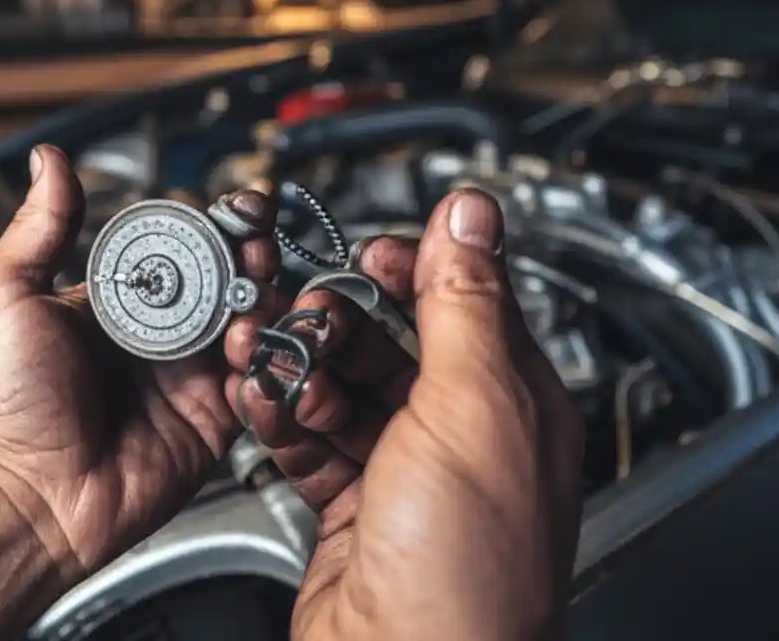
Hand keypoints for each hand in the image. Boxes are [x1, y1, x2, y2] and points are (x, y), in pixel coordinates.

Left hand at [0, 145, 280, 583]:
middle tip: (258, 251)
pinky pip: (259, 383)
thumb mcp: (6, 295)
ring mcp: (190, 377)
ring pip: (253, 325)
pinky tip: (252, 350)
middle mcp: (161, 334)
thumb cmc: (5, 403)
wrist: (26, 494)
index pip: (183, 246)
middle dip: (253, 257)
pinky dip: (268, 361)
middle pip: (229, 280)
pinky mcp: (213, 421)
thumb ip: (40, 228)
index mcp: (120, 300)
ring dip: (264, 305)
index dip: (216, 225)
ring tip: (252, 305)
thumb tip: (47, 160)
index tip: (239, 208)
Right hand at [228, 190, 584, 639]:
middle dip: (340, 326)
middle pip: (394, 347)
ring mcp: (406, 476)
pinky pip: (311, 444)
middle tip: (303, 318)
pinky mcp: (352, 511)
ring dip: (301, 372)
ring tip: (270, 364)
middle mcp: (464, 437)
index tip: (369, 252)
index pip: (468, 304)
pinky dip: (283, 422)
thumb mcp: (469, 403)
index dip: (417, 270)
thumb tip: (472, 210)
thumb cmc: (466, 566)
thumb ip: (464, 299)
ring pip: (344, 394)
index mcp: (514, 401)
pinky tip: (265, 408)